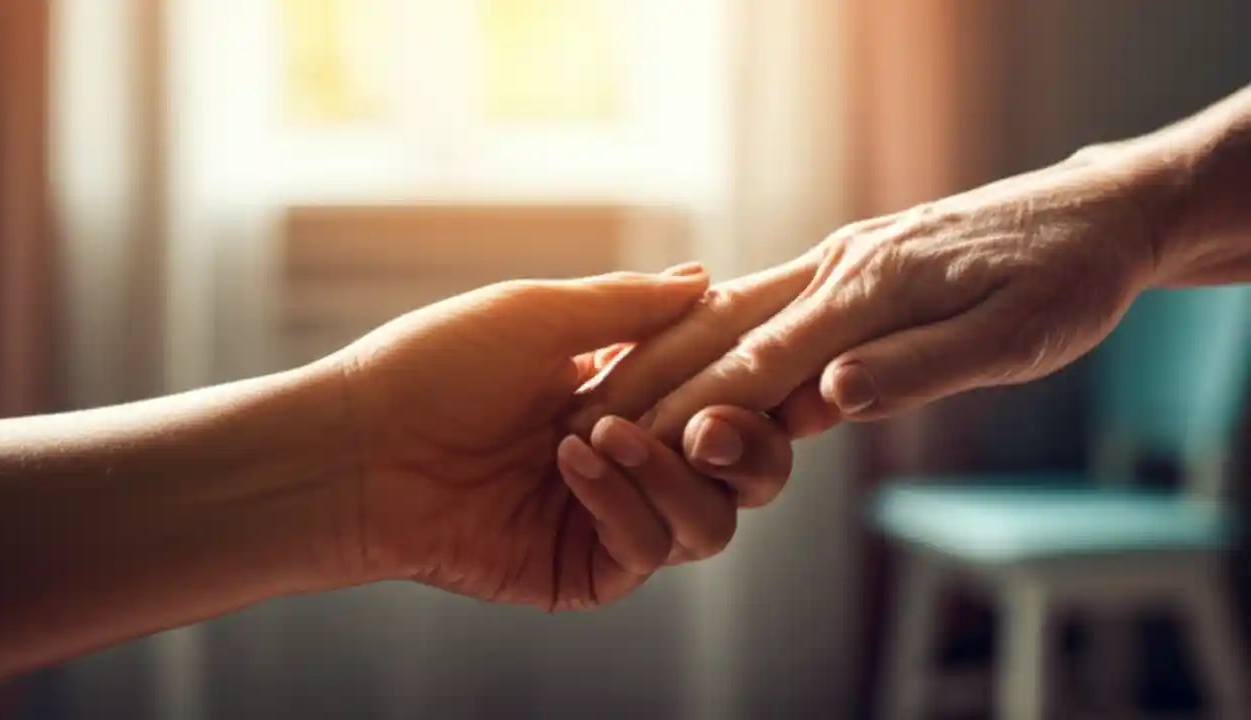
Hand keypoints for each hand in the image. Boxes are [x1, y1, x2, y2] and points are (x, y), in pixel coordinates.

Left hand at [323, 268, 791, 609]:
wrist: (358, 445)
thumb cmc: (436, 365)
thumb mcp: (539, 314)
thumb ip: (630, 305)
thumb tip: (704, 277)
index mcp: (630, 393)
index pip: (731, 395)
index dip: (765, 384)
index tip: (779, 360)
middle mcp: (634, 458)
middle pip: (747, 470)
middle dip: (751, 444)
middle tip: (719, 421)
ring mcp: (612, 518)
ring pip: (713, 521)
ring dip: (673, 472)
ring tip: (603, 432)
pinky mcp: (583, 571)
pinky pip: (650, 549)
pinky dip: (624, 502)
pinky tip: (573, 463)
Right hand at [580, 150, 1156, 440]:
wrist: (1097, 213)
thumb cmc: (1066, 281)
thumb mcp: (1015, 337)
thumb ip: (920, 368)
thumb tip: (830, 401)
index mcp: (872, 293)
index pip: (760, 365)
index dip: (690, 410)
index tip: (628, 448)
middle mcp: (840, 268)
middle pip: (723, 329)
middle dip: (650, 379)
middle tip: (582, 424)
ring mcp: (839, 258)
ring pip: (731, 307)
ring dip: (664, 350)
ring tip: (603, 388)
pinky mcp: (848, 260)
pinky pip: (762, 296)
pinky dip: (707, 327)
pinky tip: (679, 347)